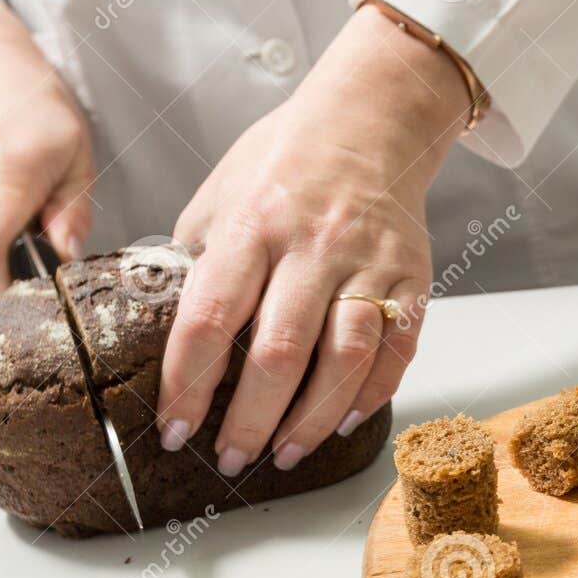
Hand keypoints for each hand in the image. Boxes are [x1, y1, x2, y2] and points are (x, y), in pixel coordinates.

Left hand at [158, 5, 468, 475]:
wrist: (373, 118)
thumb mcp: (222, 192)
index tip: (174, 429)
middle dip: (249, 421)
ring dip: (311, 419)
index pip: (210, 319)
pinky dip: (372, 394)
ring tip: (285, 453)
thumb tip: (166, 324)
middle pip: (278, 354)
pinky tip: (344, 420)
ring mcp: (366, 264)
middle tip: (230, 459)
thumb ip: (199, 257)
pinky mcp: (411, 278)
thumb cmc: (286, 157)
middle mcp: (311, 247)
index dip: (188, 385)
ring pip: (343, 360)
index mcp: (251, 225)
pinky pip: (396, 350)